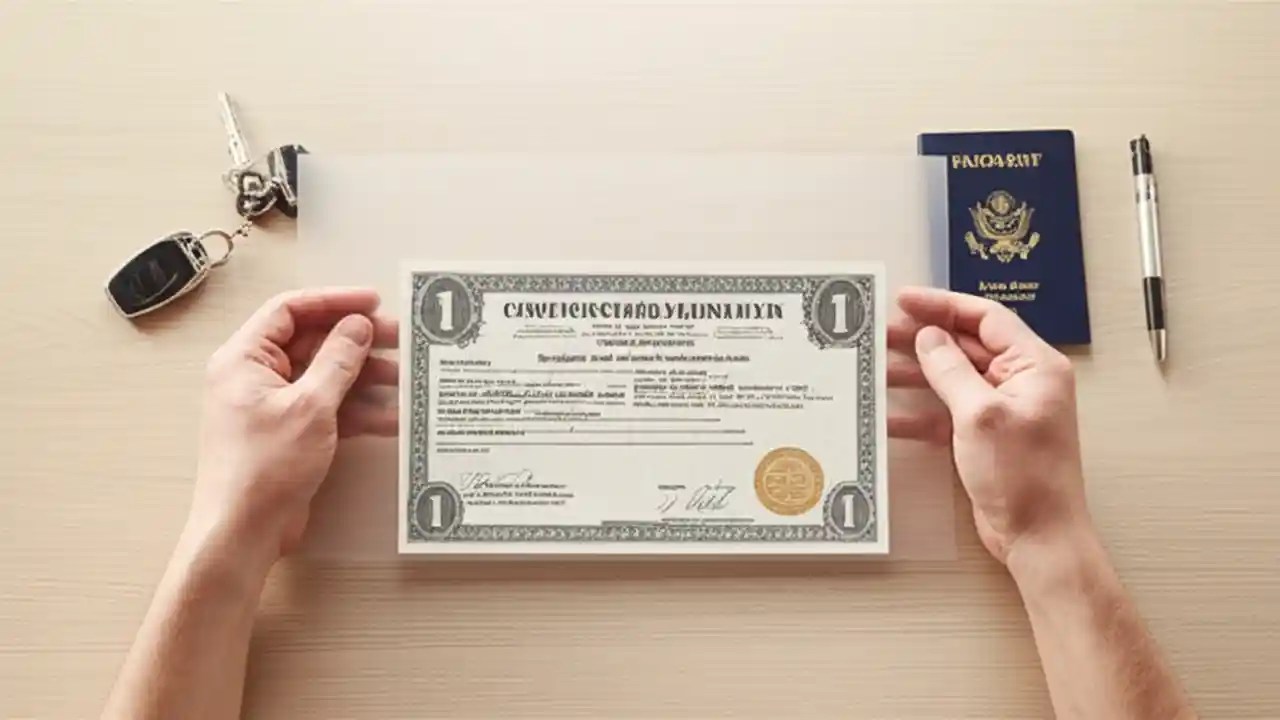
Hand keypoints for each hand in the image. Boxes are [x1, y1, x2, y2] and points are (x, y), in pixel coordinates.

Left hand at [189, 288, 398, 561]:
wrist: (243, 531)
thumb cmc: (261, 469)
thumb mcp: (310, 406)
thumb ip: (338, 361)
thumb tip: (357, 327)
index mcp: (244, 359)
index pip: (290, 311)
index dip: (333, 302)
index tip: (371, 303)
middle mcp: (255, 377)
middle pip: (313, 343)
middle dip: (359, 344)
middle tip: (400, 341)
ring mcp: (274, 406)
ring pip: (326, 378)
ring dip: (366, 380)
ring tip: (405, 380)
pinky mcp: (290, 433)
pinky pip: (329, 409)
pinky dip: (358, 412)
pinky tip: (392, 417)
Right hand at [888, 287, 1091, 563]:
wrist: (1039, 536)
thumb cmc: (1024, 477)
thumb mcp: (981, 415)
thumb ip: (951, 370)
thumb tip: (929, 338)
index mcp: (1034, 366)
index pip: (986, 318)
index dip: (943, 306)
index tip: (905, 300)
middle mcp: (1021, 382)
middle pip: (965, 345)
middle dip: (922, 338)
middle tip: (880, 331)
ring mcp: (1002, 410)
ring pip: (952, 378)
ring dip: (915, 374)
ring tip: (875, 367)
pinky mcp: (985, 437)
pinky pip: (946, 413)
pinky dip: (918, 414)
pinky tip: (887, 416)